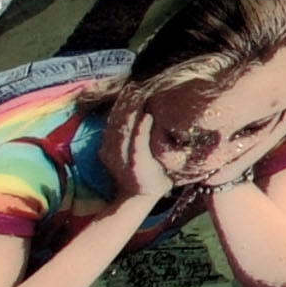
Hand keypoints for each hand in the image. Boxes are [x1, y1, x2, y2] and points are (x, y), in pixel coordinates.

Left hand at [98, 95, 174, 209]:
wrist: (132, 197)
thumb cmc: (158, 182)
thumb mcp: (172, 172)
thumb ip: (174, 155)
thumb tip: (182, 134)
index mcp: (139, 165)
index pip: (138, 140)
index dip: (142, 124)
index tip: (150, 109)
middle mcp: (120, 159)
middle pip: (124, 129)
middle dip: (132, 108)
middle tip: (141, 89)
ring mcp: (109, 155)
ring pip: (115, 126)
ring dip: (123, 107)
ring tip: (132, 89)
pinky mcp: (103, 150)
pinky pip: (109, 127)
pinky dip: (116, 113)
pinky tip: (123, 101)